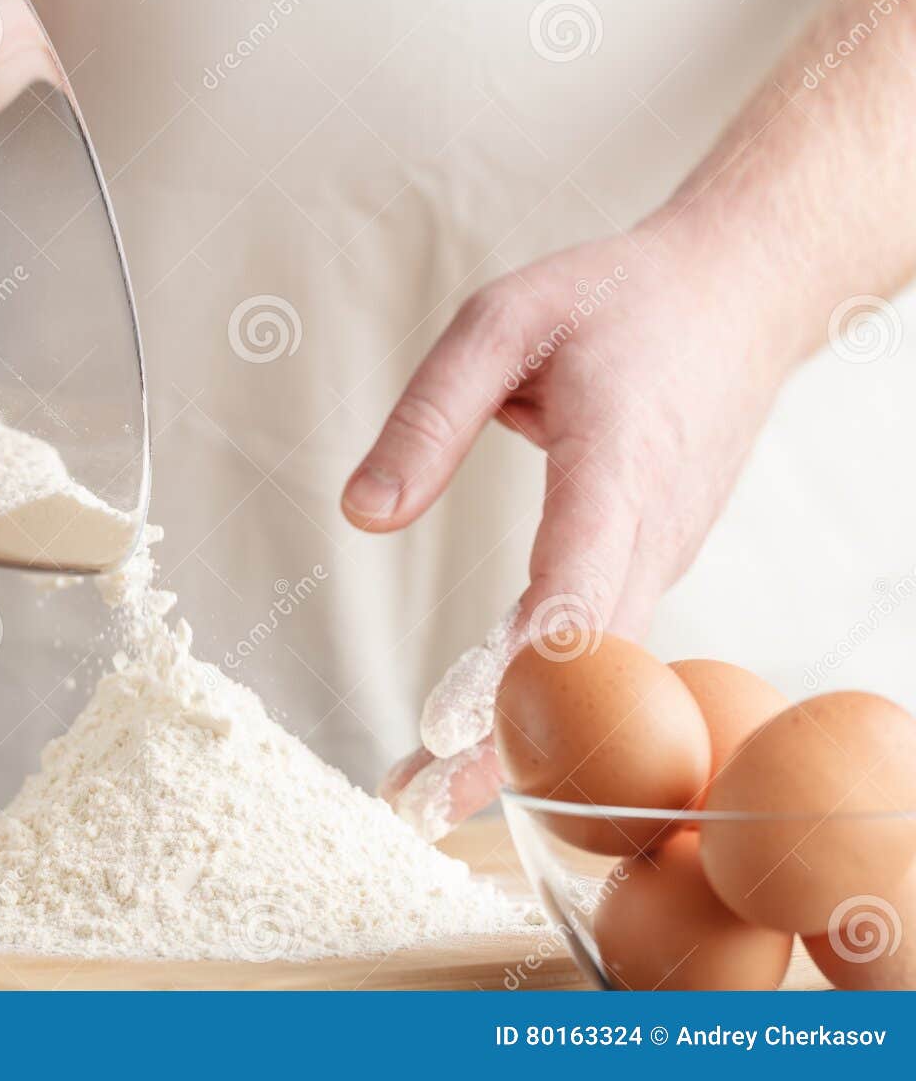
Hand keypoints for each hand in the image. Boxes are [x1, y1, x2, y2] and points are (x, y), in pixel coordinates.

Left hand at [344, 214, 804, 835]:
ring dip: (525, 734)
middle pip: (590, 656)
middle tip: (421, 807)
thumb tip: (363, 515)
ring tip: (429, 798)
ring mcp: (662, 552)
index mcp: (618, 459)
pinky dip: (551, 697)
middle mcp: (651, 526)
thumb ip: (431, 414)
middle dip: (510, 735)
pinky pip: (604, 645)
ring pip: (601, 667)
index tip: (475, 719)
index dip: (535, 651)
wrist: (739, 294)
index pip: (582, 570)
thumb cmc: (618, 301)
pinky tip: (484, 734)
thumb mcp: (504, 318)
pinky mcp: (652, 562)